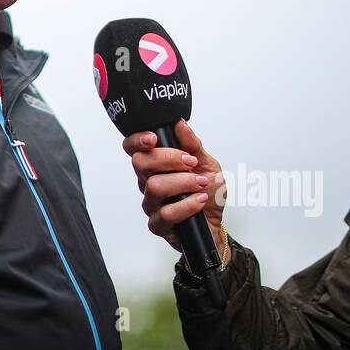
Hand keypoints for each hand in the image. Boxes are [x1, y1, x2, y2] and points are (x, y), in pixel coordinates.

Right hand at [122, 119, 228, 261]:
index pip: (133, 148)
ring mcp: (151, 204)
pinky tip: (199, 201)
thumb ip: (193, 144)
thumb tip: (179, 124)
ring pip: (154, 186)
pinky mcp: (157, 224)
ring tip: (201, 185)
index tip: (154, 138)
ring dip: (183, 182)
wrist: (217, 223)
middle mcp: (148, 182)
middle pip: (140, 162)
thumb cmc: (209, 193)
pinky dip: (187, 205)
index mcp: (155, 165)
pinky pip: (165, 213)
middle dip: (169, 158)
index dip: (137, 140)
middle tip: (191, 163)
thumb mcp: (207, 164)